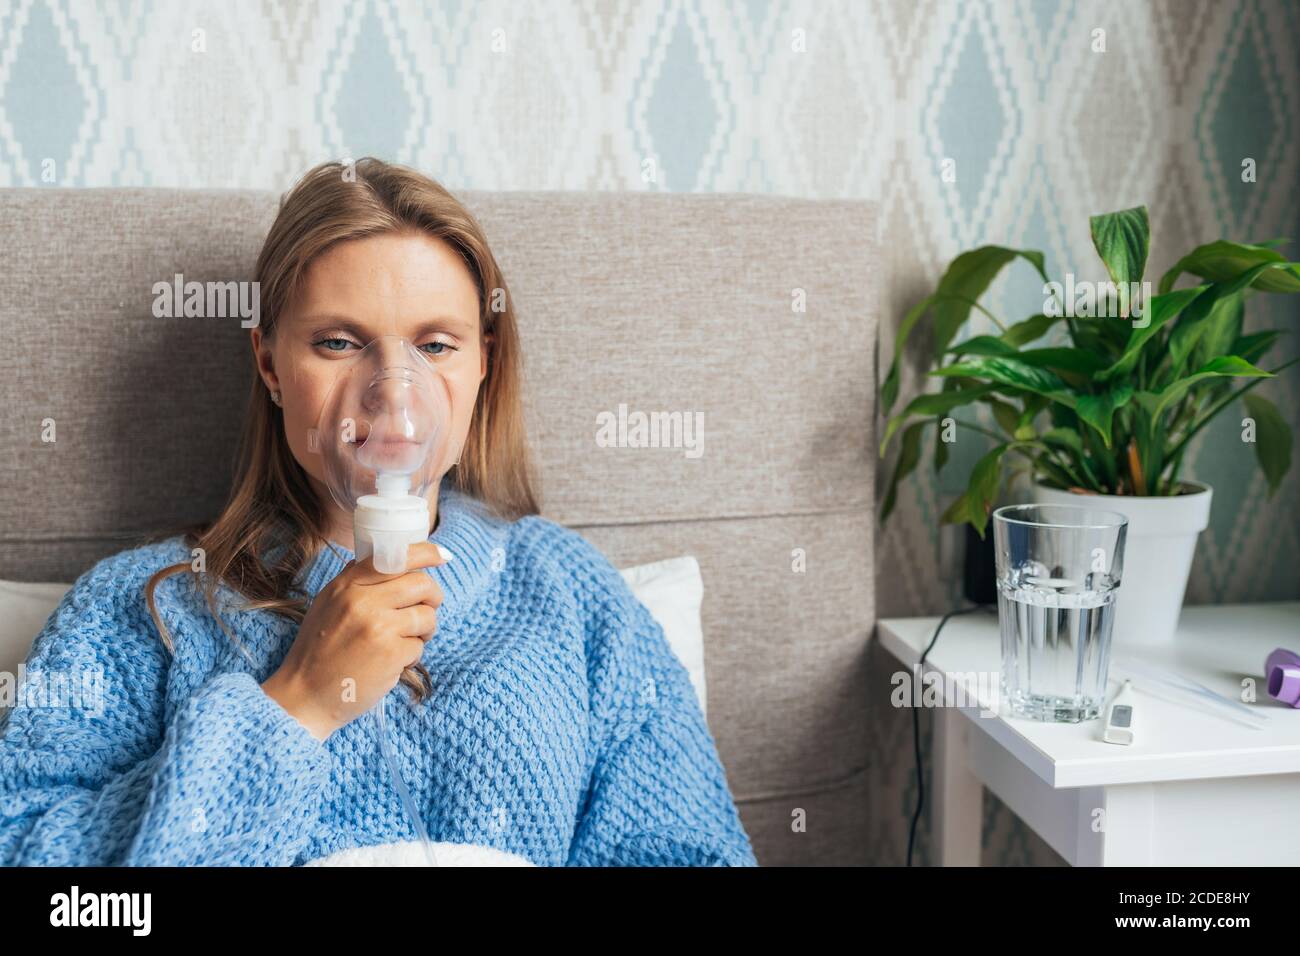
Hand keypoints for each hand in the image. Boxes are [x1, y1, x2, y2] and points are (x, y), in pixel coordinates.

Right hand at [262, 541, 450, 741]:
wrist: (305, 696)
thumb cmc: (317, 652)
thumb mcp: (326, 605)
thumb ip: (354, 581)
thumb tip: (387, 559)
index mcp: (347, 586)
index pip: (395, 557)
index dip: (426, 552)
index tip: (442, 555)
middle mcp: (363, 601)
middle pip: (422, 584)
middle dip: (433, 596)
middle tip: (427, 608)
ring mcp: (379, 627)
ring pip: (427, 616)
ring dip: (424, 630)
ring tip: (404, 641)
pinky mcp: (391, 654)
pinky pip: (419, 646)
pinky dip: (411, 656)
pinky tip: (392, 663)